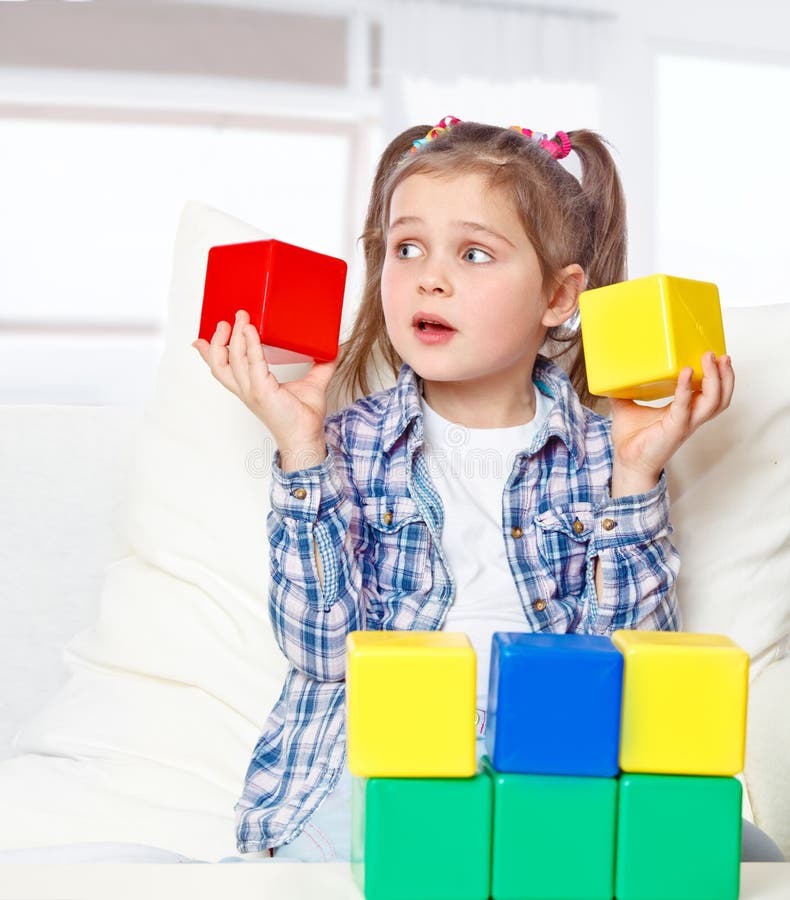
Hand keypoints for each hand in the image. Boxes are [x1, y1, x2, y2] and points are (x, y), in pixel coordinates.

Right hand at [192, 310, 335, 469]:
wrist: (306, 437)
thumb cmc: (303, 416)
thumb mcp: (311, 384)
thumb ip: (320, 366)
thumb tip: (335, 349)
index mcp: (249, 387)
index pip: (222, 368)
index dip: (208, 353)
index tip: (201, 339)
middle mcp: (246, 389)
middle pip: (220, 362)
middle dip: (220, 339)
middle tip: (228, 319)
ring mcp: (252, 391)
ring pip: (232, 360)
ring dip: (233, 337)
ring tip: (240, 320)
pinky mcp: (262, 391)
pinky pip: (252, 363)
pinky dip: (250, 345)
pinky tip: (252, 331)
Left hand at [608, 352, 733, 496]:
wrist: (626, 461)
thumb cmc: (631, 438)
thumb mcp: (626, 407)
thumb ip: (622, 390)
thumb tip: (609, 374)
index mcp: (685, 411)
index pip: (710, 393)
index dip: (718, 376)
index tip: (716, 356)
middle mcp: (690, 417)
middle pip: (720, 397)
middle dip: (725, 376)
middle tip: (720, 355)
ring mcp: (685, 424)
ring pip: (713, 402)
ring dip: (716, 380)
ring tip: (711, 359)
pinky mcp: (674, 429)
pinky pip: (685, 407)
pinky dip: (687, 389)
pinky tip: (686, 373)